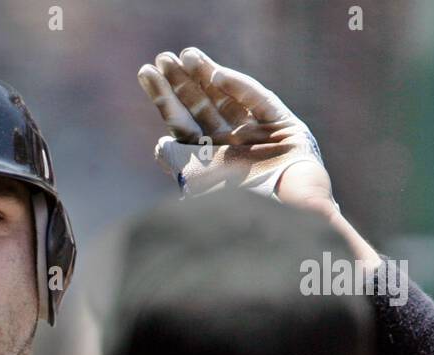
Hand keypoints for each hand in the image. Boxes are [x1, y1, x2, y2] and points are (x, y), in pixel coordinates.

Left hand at [137, 47, 334, 215]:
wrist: (285, 221)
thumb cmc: (236, 208)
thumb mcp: (198, 184)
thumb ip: (177, 161)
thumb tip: (160, 145)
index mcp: (209, 166)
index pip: (182, 126)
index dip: (165, 100)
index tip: (146, 73)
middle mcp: (233, 151)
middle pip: (202, 109)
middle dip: (182, 83)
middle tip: (162, 57)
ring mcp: (259, 139)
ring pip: (229, 100)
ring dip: (207, 77)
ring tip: (186, 54)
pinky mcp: (287, 130)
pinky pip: (261, 103)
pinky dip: (241, 88)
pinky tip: (218, 75)